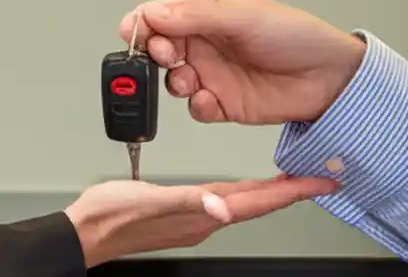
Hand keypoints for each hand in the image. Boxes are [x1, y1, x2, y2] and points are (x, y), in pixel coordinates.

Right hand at [63, 175, 337, 266]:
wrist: (84, 232)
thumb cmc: (111, 217)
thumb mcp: (151, 201)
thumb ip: (188, 202)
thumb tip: (221, 207)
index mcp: (204, 214)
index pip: (259, 201)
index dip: (293, 190)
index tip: (323, 181)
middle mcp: (205, 217)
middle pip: (259, 202)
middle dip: (290, 189)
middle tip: (319, 176)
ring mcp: (194, 217)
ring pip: (244, 202)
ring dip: (269, 191)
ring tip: (290, 179)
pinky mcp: (181, 212)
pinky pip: (223, 200)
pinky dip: (241, 190)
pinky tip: (239, 184)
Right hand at [119, 0, 365, 124]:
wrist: (330, 78)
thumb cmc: (297, 36)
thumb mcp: (244, 15)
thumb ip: (196, 15)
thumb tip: (152, 13)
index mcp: (208, 13)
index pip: (161, 14)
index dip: (143, 24)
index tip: (135, 34)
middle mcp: (207, 42)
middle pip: (160, 49)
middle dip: (155, 55)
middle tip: (166, 57)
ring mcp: (214, 73)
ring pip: (173, 80)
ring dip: (175, 83)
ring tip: (192, 82)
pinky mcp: (224, 103)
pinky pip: (196, 108)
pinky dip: (198, 107)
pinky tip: (212, 101)